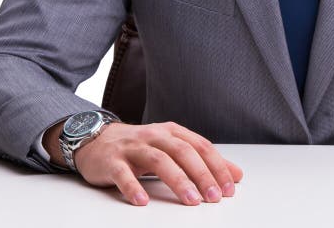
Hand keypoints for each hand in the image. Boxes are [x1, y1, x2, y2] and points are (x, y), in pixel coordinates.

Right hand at [72, 121, 243, 205]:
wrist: (97, 140)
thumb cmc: (141, 147)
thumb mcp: (172, 148)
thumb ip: (203, 161)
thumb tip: (235, 174)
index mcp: (172, 132)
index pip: (200, 146)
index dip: (217, 166)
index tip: (229, 188)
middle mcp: (155, 136)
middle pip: (183, 152)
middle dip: (201, 174)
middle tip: (213, 197)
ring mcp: (133, 147)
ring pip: (158, 160)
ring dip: (177, 180)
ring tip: (190, 200)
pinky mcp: (112, 161)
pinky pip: (123, 174)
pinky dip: (133, 187)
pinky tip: (142, 201)